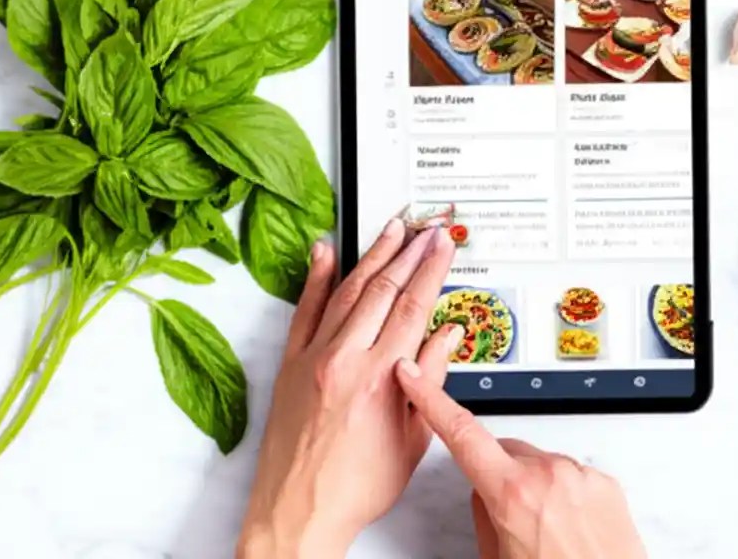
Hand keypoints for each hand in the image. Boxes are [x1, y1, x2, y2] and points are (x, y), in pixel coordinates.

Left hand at [237, 220, 459, 558]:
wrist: (298, 511)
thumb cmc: (355, 486)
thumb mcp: (412, 437)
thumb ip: (431, 379)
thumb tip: (448, 336)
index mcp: (381, 378)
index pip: (415, 306)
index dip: (433, 269)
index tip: (443, 244)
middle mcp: (344, 360)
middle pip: (384, 289)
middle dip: (409, 251)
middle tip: (426, 226)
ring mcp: (313, 358)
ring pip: (347, 291)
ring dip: (372, 254)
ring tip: (390, 228)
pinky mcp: (289, 365)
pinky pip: (304, 311)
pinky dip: (316, 278)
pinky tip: (325, 253)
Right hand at [395, 362, 646, 558]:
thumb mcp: (497, 557)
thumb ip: (484, 514)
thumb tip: (484, 491)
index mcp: (511, 492)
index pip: (462, 434)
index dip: (432, 400)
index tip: (416, 377)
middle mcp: (547, 474)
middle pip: (506, 450)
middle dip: (500, 472)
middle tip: (511, 518)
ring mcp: (579, 475)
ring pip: (542, 464)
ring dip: (537, 486)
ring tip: (548, 532)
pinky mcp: (605, 482)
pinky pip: (573, 476)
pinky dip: (567, 495)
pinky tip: (571, 528)